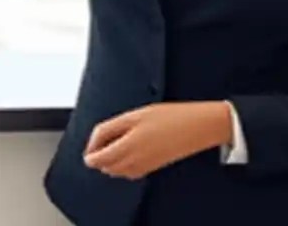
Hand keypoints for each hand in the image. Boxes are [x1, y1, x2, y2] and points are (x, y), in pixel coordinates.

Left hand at [84, 101, 233, 179]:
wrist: (200, 126)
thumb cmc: (171, 116)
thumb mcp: (134, 115)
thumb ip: (111, 129)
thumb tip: (96, 141)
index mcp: (128, 147)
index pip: (99, 159)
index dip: (89, 153)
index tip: (87, 149)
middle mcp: (136, 161)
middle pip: (107, 167)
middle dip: (99, 158)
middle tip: (98, 145)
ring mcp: (147, 166)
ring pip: (119, 172)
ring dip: (111, 163)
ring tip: (111, 146)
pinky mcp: (156, 167)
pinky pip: (132, 173)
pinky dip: (123, 166)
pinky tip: (127, 152)